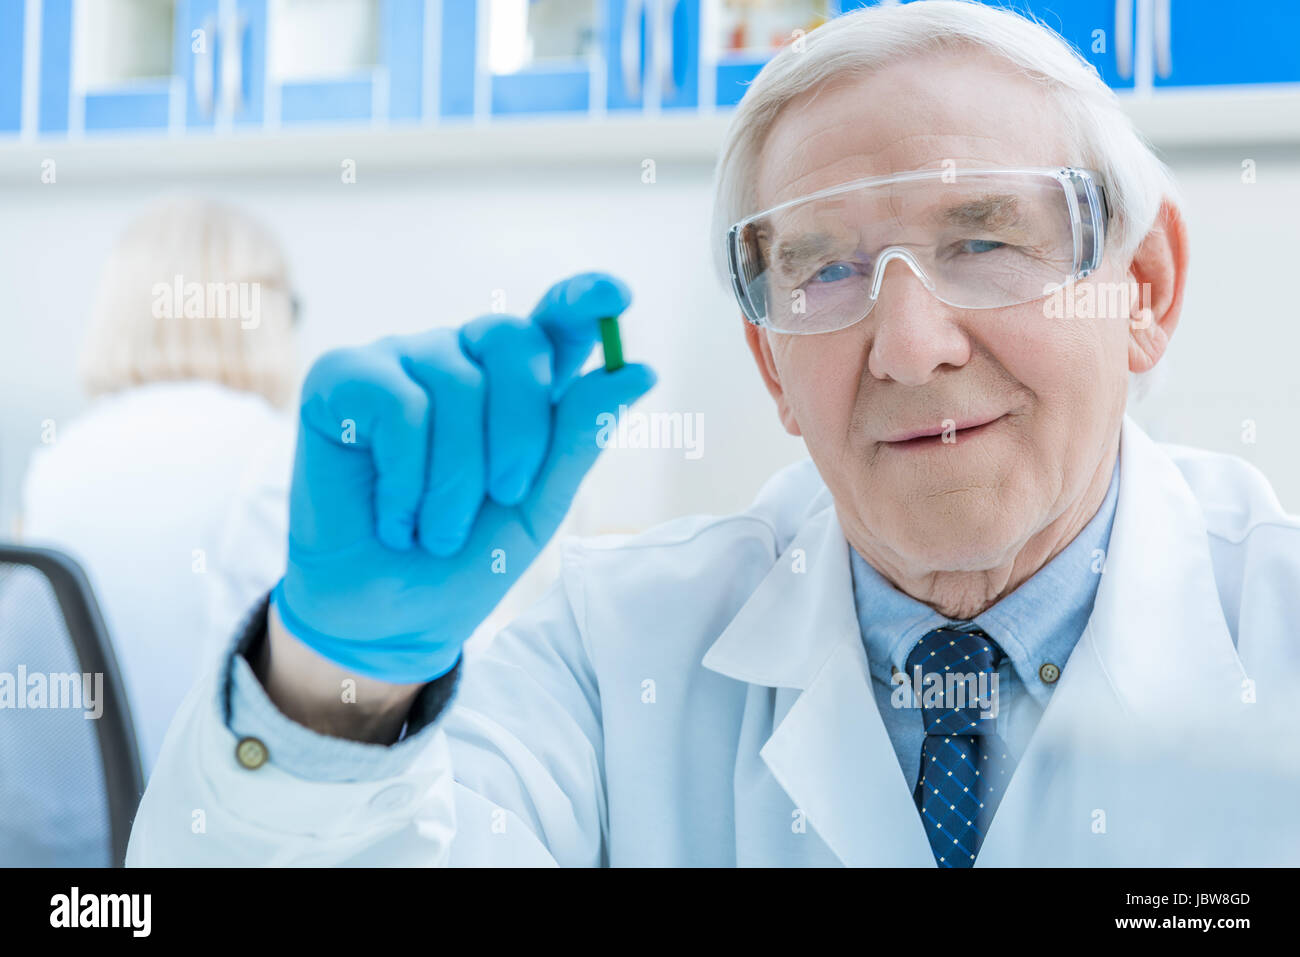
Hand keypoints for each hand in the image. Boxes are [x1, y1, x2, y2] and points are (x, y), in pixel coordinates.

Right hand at [271, 273, 655, 682]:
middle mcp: (461, 359)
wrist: (385, 618)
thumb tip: (636, 370)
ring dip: (453, 480)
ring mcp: (400, 361)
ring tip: (433, 530)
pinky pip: (398, 405)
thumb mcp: (536, 506)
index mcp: (515, 386)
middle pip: (513, 341)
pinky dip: (404, 477)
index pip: (556, 321)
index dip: (583, 299)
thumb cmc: (462, 559)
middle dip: (520, 433)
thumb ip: (578, 437)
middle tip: (501, 498)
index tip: (615, 295)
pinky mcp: (341, 378)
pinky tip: (393, 515)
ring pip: (456, 384)